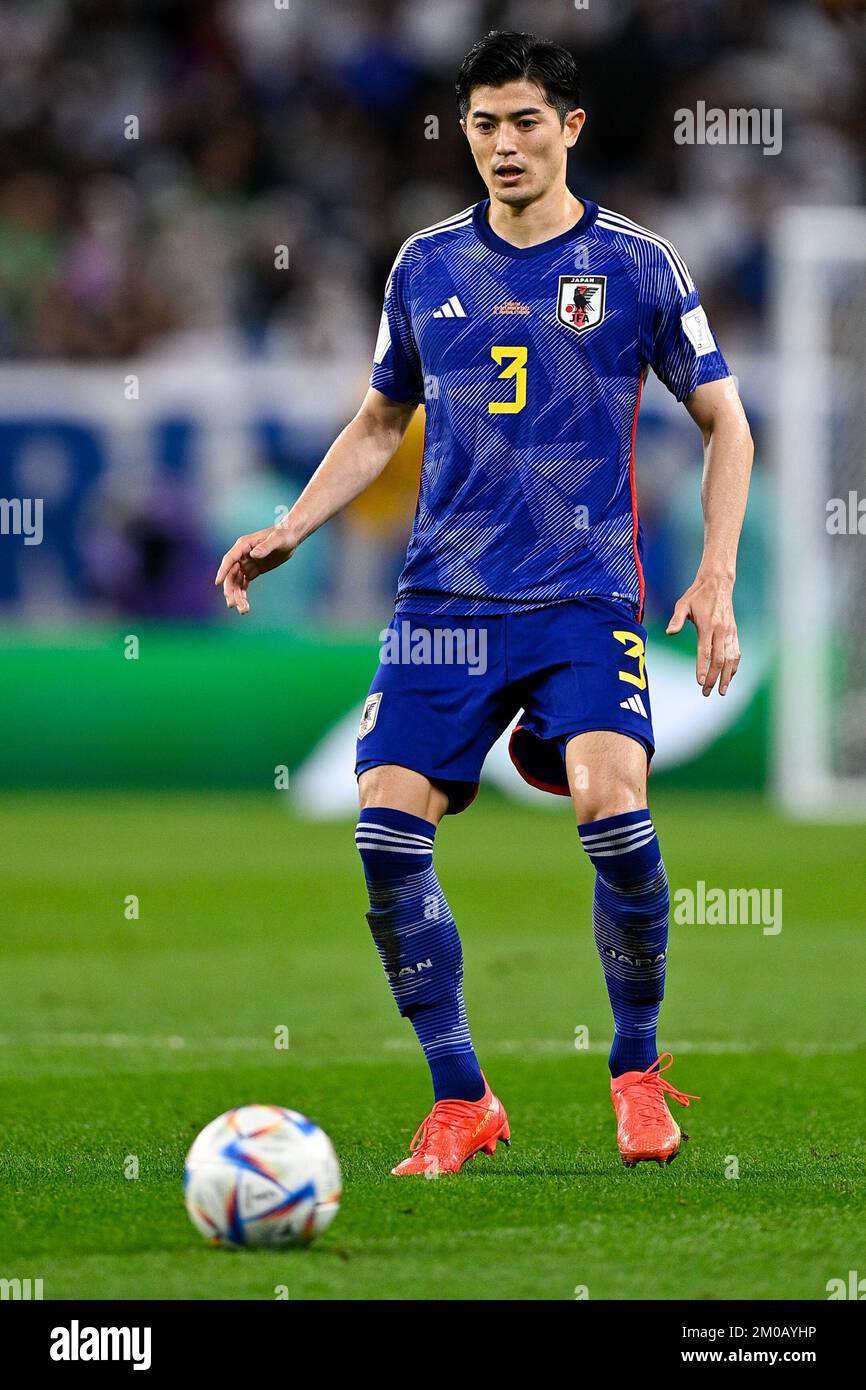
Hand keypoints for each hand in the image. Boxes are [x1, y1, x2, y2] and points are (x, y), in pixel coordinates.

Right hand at [214, 524, 296, 614]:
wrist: (290, 538)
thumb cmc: (283, 535)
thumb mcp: (277, 540)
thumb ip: (265, 547)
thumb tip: (254, 554)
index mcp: (243, 546)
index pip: (229, 559)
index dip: (223, 571)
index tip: (218, 583)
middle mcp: (241, 555)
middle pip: (231, 575)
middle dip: (230, 590)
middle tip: (232, 604)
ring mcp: (245, 564)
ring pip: (236, 582)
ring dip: (237, 596)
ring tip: (243, 611)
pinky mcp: (252, 571)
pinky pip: (243, 585)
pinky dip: (243, 595)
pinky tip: (245, 607)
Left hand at [666, 573, 740, 696]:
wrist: (718, 583)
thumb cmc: (697, 595)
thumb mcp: (682, 604)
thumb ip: (676, 619)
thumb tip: (669, 632)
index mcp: (708, 625)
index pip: (705, 652)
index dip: (702, 668)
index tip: (699, 682)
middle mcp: (721, 631)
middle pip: (719, 660)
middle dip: (713, 678)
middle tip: (706, 692)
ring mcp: (730, 632)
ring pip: (731, 659)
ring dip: (727, 676)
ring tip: (722, 691)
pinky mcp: (734, 632)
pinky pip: (736, 652)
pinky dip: (734, 666)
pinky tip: (730, 676)